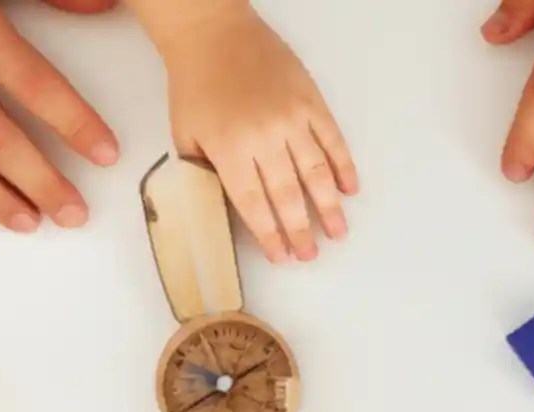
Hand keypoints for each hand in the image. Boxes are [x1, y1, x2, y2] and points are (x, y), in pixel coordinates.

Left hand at [160, 6, 357, 262]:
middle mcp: (264, 138)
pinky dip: (343, 166)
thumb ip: (202, 173)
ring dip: (329, 207)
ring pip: (316, 173)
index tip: (282, 256)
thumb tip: (221, 207)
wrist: (213, 34)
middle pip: (288, 196)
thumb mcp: (184, 134)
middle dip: (301, 231)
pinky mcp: (310, 101)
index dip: (270, 235)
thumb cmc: (195, 84)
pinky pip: (333, 140)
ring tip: (338, 233)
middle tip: (311, 255)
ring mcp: (292, 118)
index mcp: (230, 150)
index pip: (254, 205)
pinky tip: (348, 189)